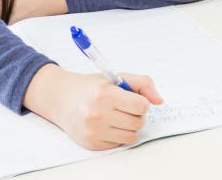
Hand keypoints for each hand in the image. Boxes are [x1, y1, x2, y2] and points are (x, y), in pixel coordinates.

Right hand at [23, 64, 162, 149]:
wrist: (61, 99)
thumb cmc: (91, 87)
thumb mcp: (116, 77)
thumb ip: (142, 83)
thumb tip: (159, 100)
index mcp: (105, 94)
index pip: (141, 105)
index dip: (141, 101)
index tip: (133, 98)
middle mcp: (97, 114)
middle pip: (138, 122)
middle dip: (135, 114)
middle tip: (124, 106)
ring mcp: (94, 131)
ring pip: (131, 135)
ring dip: (129, 126)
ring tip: (118, 115)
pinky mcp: (92, 144)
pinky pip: (119, 144)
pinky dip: (118, 135)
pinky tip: (107, 124)